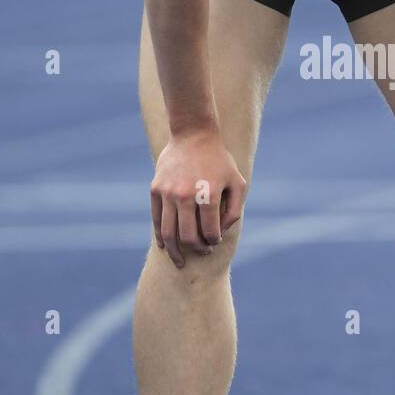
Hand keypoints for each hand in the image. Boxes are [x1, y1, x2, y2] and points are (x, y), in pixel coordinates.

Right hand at [150, 128, 246, 267]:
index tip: (214, 241)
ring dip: (175, 251)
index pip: (210, 232)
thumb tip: (220, 232)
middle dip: (197, 249)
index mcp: (209, 194)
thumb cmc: (219, 160)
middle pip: (188, 236)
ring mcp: (168, 192)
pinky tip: (166, 245)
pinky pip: (156, 219)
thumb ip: (234, 210)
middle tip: (202, 251)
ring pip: (168, 232)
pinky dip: (161, 236)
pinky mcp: (156, 189)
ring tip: (180, 261)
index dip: (213, 242)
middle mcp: (186, 195)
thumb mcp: (238, 182)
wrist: (193, 134)